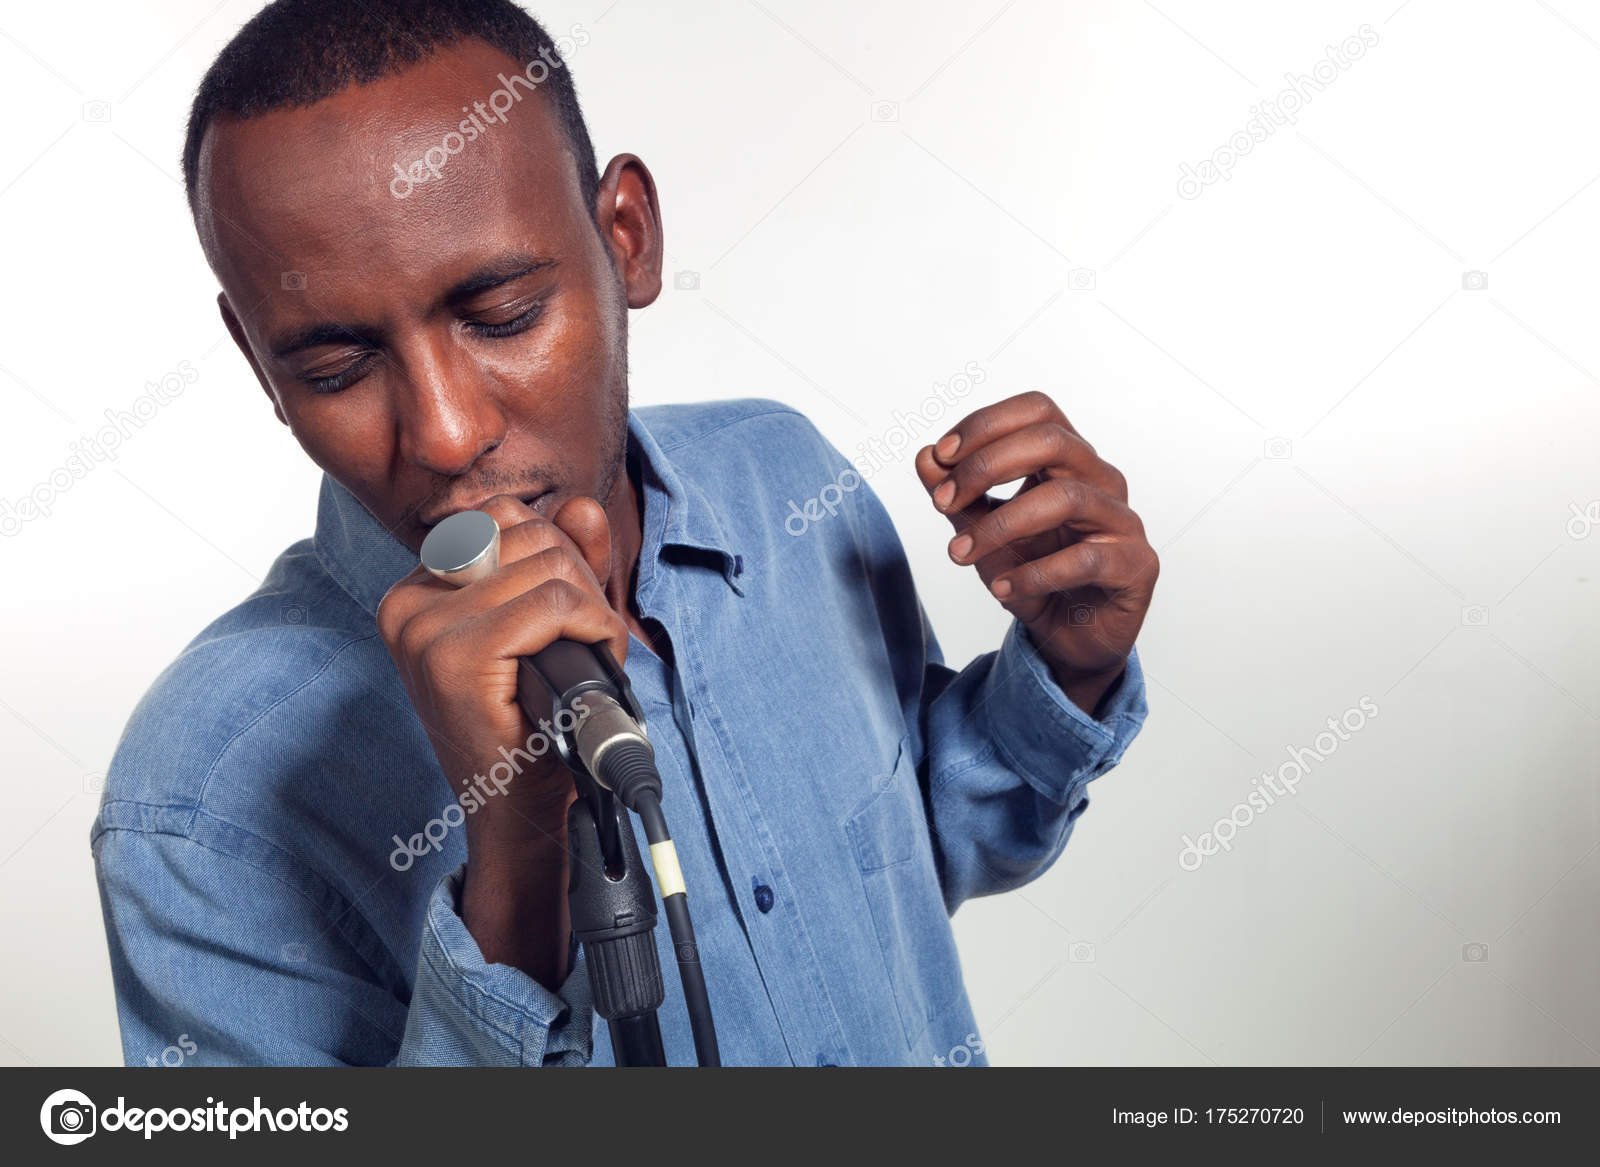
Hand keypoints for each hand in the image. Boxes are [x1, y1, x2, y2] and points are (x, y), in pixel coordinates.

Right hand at [376, 494, 629, 985]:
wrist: (521, 808)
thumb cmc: (536, 721)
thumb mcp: (552, 624)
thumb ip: (566, 559)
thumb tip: (582, 506)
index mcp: (419, 588)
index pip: (505, 517)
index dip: (559, 555)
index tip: (568, 612)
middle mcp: (408, 600)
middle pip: (530, 533)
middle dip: (580, 580)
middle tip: (585, 637)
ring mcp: (424, 627)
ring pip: (548, 563)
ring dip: (590, 607)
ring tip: (585, 653)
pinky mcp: (454, 654)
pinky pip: (552, 603)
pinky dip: (592, 626)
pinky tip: (591, 660)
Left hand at [915, 391, 1157, 715]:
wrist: (1070, 638)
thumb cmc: (1033, 573)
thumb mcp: (981, 533)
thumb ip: (957, 496)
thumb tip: (926, 457)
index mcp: (1068, 461)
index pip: (1037, 411)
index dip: (987, 424)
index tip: (941, 455)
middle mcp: (1101, 480)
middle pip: (1052, 440)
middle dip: (987, 465)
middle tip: (943, 500)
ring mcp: (1122, 520)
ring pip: (1066, 498)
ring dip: (1001, 525)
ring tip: (961, 554)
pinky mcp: (1136, 565)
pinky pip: (1086, 559)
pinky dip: (1035, 574)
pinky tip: (1002, 589)